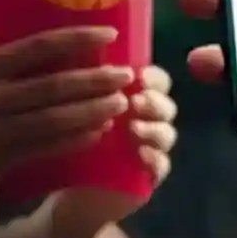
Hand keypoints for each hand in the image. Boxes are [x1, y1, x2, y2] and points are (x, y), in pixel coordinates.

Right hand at [0, 26, 133, 220]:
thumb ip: (8, 66)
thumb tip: (59, 48)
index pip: (37, 46)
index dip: (76, 39)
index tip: (108, 33)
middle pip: (53, 86)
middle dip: (94, 79)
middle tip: (126, 74)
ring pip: (55, 119)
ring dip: (92, 111)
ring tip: (119, 103)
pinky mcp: (2, 159)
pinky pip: (47, 148)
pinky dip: (75, 140)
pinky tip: (98, 132)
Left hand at [53, 65, 177, 237]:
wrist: (69, 187)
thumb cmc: (72, 138)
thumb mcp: (75, 105)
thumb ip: (83, 83)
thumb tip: (78, 51)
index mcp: (135, 97)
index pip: (156, 80)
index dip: (153, 77)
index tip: (138, 75)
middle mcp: (148, 120)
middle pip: (166, 105)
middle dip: (155, 102)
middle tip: (136, 102)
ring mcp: (152, 148)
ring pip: (167, 134)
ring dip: (154, 129)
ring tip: (134, 129)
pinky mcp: (150, 176)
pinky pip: (162, 166)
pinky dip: (155, 159)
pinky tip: (141, 155)